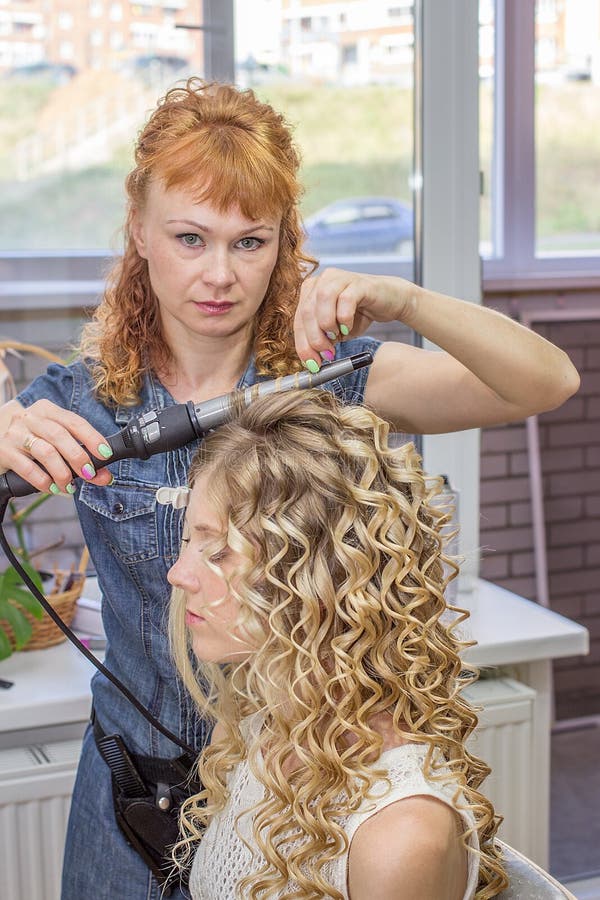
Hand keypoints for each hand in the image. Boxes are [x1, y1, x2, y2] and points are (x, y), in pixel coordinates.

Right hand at [0, 400, 113, 493]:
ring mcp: (15, 434)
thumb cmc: (33, 440)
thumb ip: (79, 454)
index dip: (92, 438)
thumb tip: (105, 476)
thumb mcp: (54, 440)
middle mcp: (30, 418)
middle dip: (78, 457)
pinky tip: (52, 488)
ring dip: (62, 473)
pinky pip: (28, 468)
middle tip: (89, 474)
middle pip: (60, 436)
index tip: (105, 454)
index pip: (74, 421)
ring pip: (45, 452)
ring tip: (69, 486)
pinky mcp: (4, 451)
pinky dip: (44, 481)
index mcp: (47, 410)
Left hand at [294, 268, 415, 367]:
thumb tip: (312, 361)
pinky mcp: (359, 282)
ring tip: (336, 337)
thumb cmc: (360, 315)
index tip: (312, 364)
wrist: (391, 301)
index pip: (298, 320)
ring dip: (326, 325)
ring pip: (322, 299)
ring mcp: (339, 278)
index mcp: (310, 291)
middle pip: (307, 311)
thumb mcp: (335, 332)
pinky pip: (346, 299)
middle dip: (314, 339)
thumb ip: (321, 341)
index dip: (303, 345)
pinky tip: (349, 327)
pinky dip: (344, 318)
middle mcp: (322, 280)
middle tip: (326, 355)